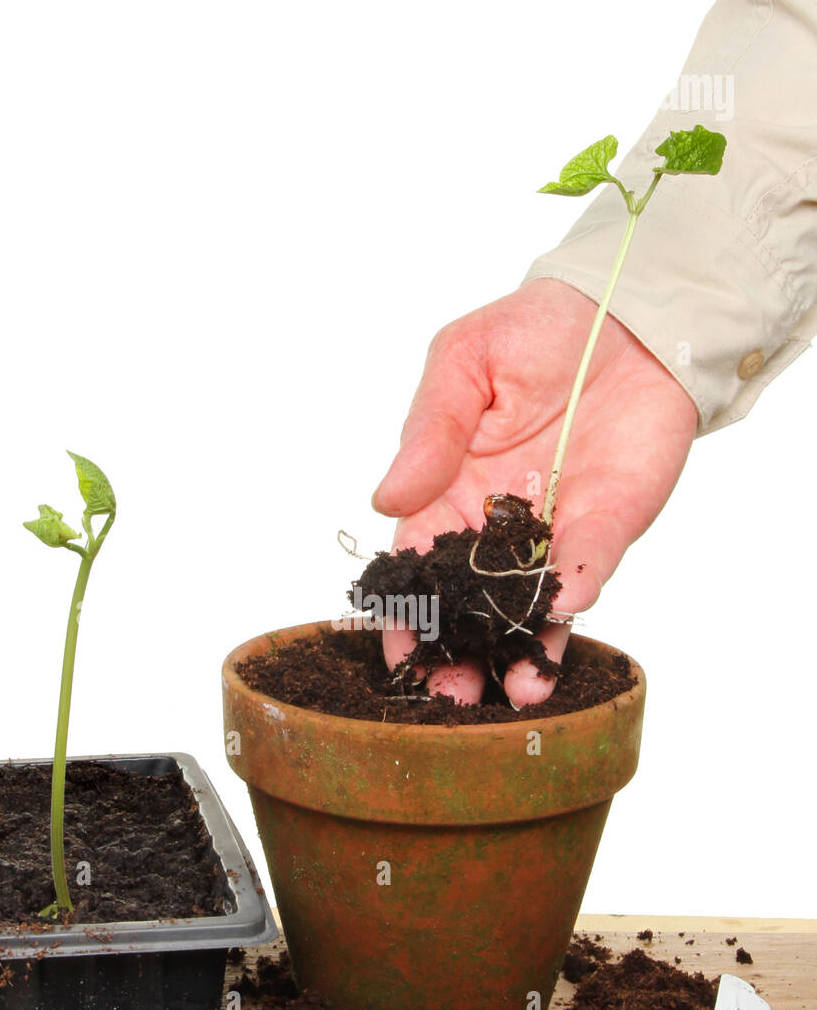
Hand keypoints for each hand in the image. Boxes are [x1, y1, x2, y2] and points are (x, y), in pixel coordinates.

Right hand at [372, 278, 697, 704]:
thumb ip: (428, 432)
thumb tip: (385, 499)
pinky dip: (575, 590)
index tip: (400, 657)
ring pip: (533, 603)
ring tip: (514, 692)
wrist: (623, 313)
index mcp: (448, 490)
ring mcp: (557, 530)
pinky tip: (561, 613)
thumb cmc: (531, 331)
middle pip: (474, 603)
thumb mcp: (460, 365)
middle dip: (463, 653)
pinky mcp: (611, 523)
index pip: (420, 566)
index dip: (409, 615)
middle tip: (453, 697)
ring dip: (523, 649)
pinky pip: (589, 564)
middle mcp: (499, 524)